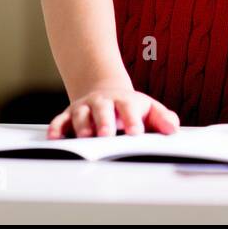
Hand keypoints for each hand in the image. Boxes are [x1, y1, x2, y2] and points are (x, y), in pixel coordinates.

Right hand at [47, 87, 179, 138]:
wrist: (104, 91)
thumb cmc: (129, 107)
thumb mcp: (149, 109)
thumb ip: (163, 118)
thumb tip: (172, 129)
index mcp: (124, 101)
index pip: (129, 108)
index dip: (132, 119)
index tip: (136, 131)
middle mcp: (102, 103)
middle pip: (102, 109)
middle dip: (104, 121)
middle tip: (107, 134)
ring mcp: (84, 108)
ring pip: (80, 114)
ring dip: (81, 125)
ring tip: (85, 137)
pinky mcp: (68, 116)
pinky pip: (60, 121)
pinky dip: (56, 128)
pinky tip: (55, 137)